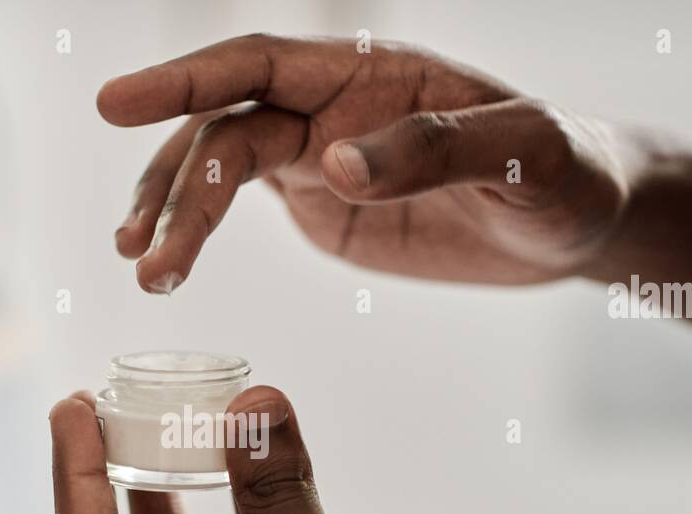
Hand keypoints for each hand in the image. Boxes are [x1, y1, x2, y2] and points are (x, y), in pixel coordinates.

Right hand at [98, 33, 630, 291]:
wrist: (575, 220)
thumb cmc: (568, 172)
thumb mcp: (525, 156)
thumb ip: (435, 153)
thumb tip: (338, 164)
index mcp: (372, 74)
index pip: (260, 64)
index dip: (185, 79)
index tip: (116, 105)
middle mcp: (333, 106)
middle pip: (226, 130)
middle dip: (176, 188)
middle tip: (144, 254)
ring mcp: (320, 155)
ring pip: (218, 167)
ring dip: (173, 212)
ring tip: (145, 270)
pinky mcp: (321, 203)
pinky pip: (238, 202)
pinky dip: (194, 227)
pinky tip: (163, 258)